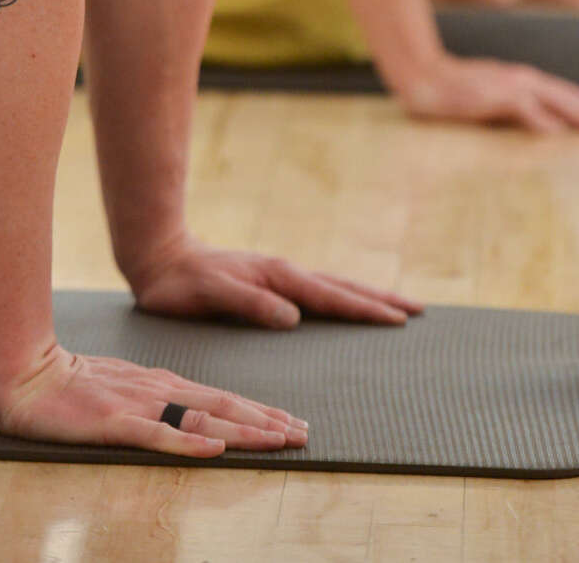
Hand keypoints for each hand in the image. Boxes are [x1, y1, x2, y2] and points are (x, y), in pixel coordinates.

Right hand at [0, 343, 308, 457]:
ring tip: (277, 439)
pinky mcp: (114, 423)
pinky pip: (158, 435)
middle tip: (303, 434)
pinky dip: (189, 442)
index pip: (223, 400)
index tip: (293, 423)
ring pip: (202, 419)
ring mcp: (139, 406)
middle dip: (266, 421)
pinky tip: (214, 448)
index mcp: (164, 385)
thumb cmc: (75, 387)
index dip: (260, 412)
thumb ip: (160, 404)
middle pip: (224, 407)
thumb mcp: (127, 391)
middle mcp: (160, 392)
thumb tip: (198, 422)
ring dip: (244, 430)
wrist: (27, 375)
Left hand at [129, 235, 423, 329]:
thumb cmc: (181, 284)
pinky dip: (342, 297)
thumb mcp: (213, 294)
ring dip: (366, 296)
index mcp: (278, 276)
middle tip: (419, 310)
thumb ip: (252, 304)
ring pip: (334, 286)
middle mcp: (285, 273)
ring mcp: (279, 276)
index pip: (331, 296)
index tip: (398, 320)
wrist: (159, 257)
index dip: (365, 309)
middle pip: (344, 286)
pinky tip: (346, 306)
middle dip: (381, 299)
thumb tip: (294, 318)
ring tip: (397, 306)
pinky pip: (317, 291)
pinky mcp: (270, 282)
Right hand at [399, 55, 578, 134]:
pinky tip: (558, 132)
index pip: (566, 97)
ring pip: (557, 100)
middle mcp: (523, 80)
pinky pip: (523, 109)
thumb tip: (550, 130)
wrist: (422, 77)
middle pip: (571, 97)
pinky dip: (541, 119)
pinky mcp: (493, 95)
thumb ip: (519, 114)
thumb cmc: (454, 91)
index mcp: (523, 82)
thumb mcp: (492, 104)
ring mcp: (510, 86)